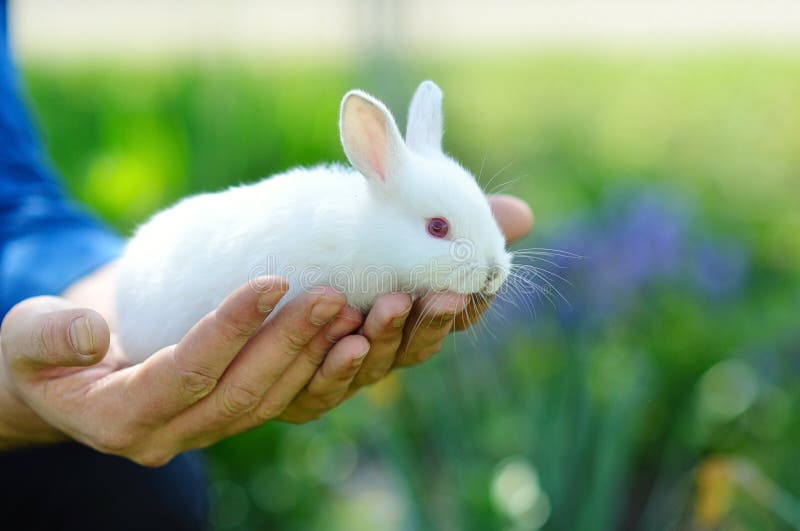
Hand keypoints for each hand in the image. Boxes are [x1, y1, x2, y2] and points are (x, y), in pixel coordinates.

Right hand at [0, 280, 371, 464]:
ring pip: (268, 401)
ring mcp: (201, 431)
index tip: (274, 280)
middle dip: (290, 342)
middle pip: (241, 392)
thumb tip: (93, 333)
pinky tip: (344, 335)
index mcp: (119, 418)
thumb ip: (49, 335)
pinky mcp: (224, 417)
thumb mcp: (26, 337)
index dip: (232, 328)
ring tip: (348, 309)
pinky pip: (276, 401)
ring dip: (311, 355)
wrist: (63, 383)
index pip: (187, 372)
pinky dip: (313, 370)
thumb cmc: (41, 354)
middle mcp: (167, 435)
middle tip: (331, 294)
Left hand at [281, 193, 533, 418]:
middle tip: (439, 296)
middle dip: (429, 322)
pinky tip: (342, 341)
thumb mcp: (395, 225)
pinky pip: (322, 389)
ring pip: (372, 365)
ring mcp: (341, 373)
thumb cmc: (339, 250)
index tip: (470, 289)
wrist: (260, 272)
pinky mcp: (300, 393)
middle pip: (415, 346)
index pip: (446, 322)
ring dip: (385, 337)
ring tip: (387, 307)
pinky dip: (336, 367)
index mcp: (405, 319)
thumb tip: (523, 214)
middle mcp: (379, 349)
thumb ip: (456, 220)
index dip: (463, 310)